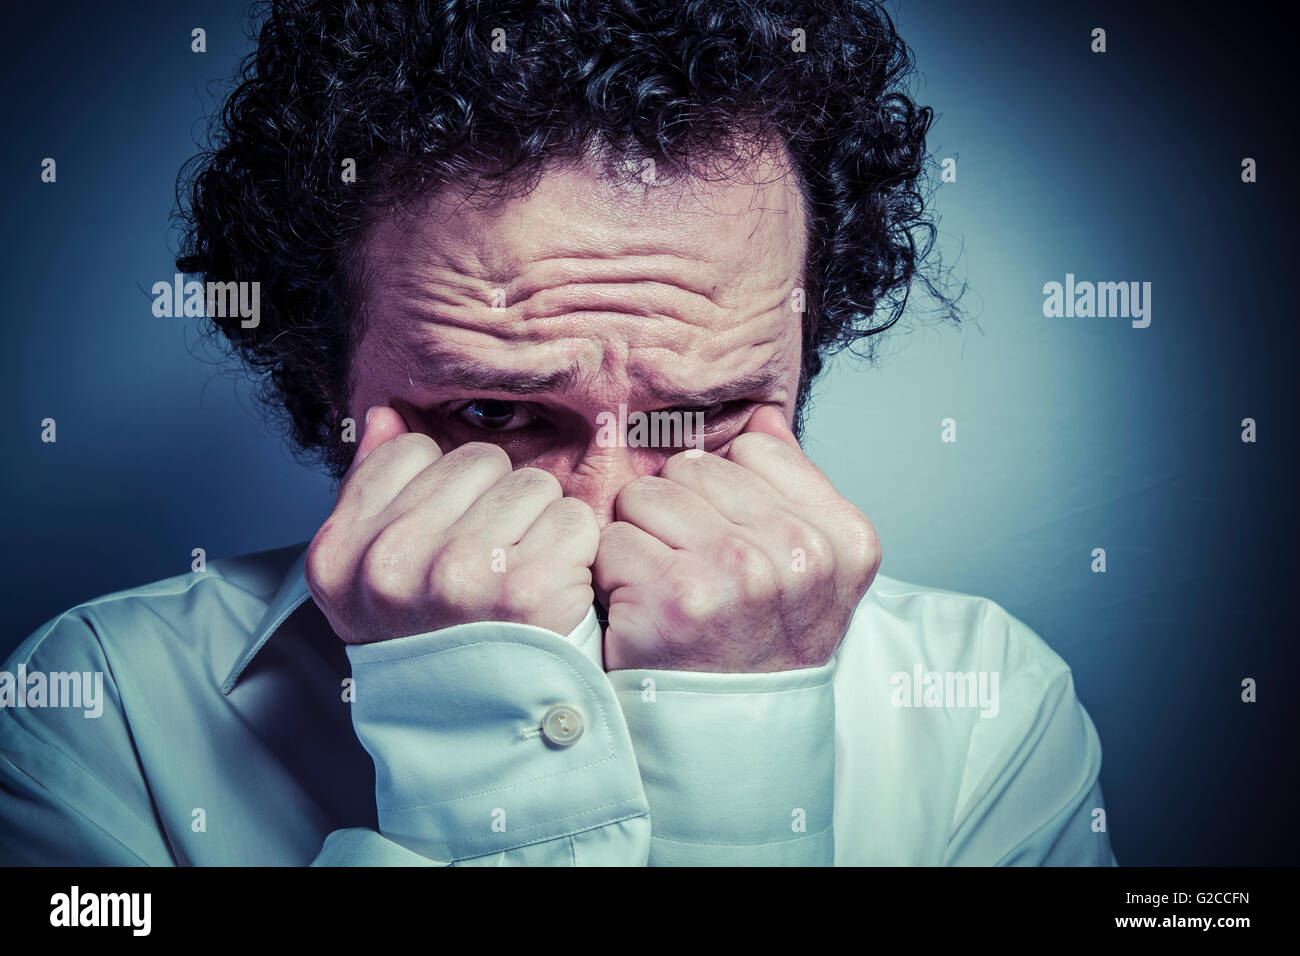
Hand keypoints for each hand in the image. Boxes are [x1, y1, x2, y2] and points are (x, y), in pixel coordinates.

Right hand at [305, 407, 598, 643]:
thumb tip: (387, 415)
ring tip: (521, 577)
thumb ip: (374, 489)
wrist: (482, 734)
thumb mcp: (374, 576)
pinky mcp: (525, 591)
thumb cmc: (435, 642)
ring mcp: (457, 575)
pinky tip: (553, 590)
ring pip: (531, 484)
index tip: (446, 540)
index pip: (412, 452)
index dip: (445, 489)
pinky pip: (574, 519)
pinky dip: (576, 551)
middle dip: (497, 503)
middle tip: (491, 565)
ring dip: (539, 525)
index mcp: (340, 555)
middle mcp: (390, 564)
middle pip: (478, 461)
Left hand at [593, 406, 880, 671]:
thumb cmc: (759, 645)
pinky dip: (612, 575)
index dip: (724, 491)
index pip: (752, 448)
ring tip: (666, 589)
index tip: (732, 542)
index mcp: (845, 537)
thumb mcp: (809, 570)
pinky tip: (641, 611)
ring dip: (640, 540)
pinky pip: (612, 539)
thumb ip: (792, 486)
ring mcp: (739, 572)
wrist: (727, 737)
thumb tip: (764, 413)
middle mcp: (800, 552)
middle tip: (693, 573)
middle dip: (677, 514)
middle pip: (693, 467)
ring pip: (646, 496)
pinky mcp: (675, 596)